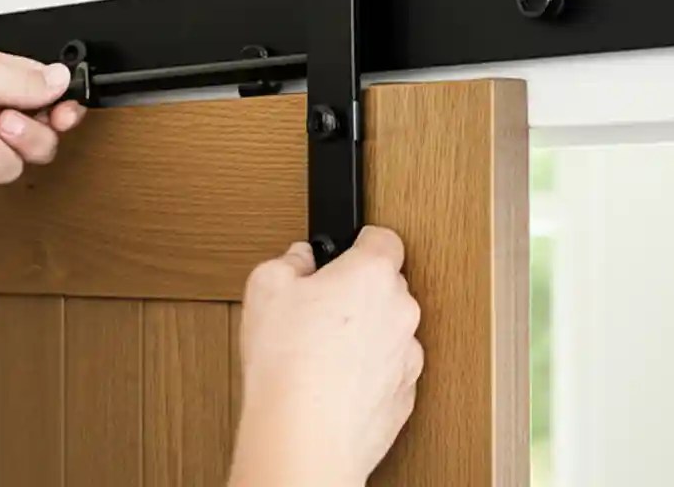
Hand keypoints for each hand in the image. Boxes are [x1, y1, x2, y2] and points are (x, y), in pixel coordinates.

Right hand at [230, 227, 422, 486]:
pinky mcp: (403, 397)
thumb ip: (288, 261)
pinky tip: (331, 382)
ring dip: (362, 336)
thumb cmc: (288, 363)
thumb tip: (298, 260)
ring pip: (388, 332)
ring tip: (319, 353)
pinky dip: (364, 374)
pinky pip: (386, 372)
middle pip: (386, 287)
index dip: (358, 243)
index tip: (341, 254)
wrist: (304, 435)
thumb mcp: (266, 286)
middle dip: (355, 293)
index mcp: (372, 274)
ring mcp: (407, 357)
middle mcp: (400, 312)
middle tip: (316, 309)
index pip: (383, 239)